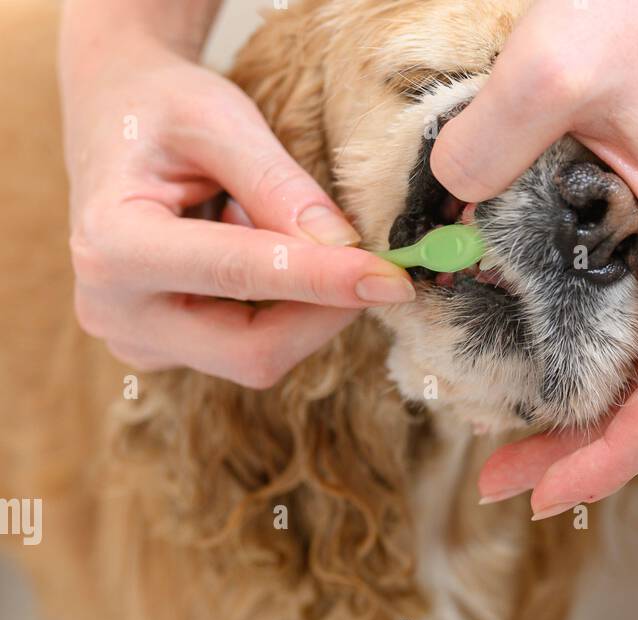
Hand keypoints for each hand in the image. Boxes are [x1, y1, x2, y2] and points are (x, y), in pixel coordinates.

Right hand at [59, 3, 413, 387]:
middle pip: (250, 351)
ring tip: (285, 234)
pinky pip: (244, 348)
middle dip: (322, 314)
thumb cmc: (159, 108)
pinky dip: (279, 310)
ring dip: (301, 308)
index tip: (390, 279)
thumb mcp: (216, 118)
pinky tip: (266, 258)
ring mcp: (135, 342)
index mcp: (111, 245)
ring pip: (254, 357)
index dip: (321, 281)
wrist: (112, 118)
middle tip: (374, 270)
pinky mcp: (162, 352)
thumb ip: (278, 185)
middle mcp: (114, 311)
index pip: (237, 276)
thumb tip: (343, 248)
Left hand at [431, 0, 637, 517]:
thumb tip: (443, 208)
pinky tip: (539, 370)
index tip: (542, 492)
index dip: (608, 459)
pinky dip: (591, 364)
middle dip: (581, 452)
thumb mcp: (559, 56)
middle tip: (500, 481)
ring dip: (584, 416)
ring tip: (512, 446)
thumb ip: (490, 141)